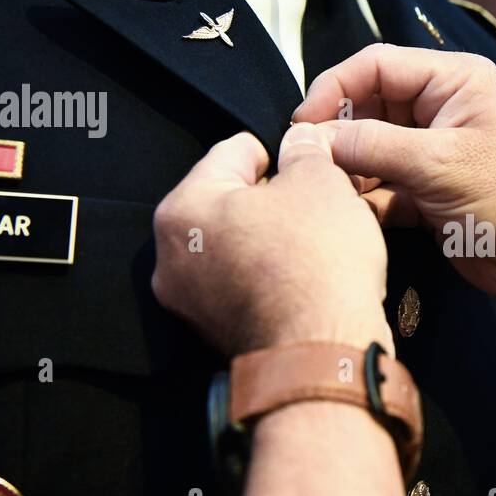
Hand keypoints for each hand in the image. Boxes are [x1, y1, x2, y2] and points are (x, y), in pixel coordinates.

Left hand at [152, 128, 392, 356]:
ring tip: (314, 246)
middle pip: (230, 203)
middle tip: (316, 206)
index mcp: (184, 207)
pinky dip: (269, 278)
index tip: (302, 161)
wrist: (323, 354)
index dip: (279, 151)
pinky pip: (242, 286)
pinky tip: (304, 280)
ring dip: (270, 240)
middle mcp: (173, 256)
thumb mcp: (321, 182)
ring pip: (236, 247)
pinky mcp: (214, 333)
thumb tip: (300, 141)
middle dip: (272, 199)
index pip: (234, 151)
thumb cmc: (316, 269)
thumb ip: (304, 151)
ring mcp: (190, 301)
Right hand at [291, 44, 495, 301]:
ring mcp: (433, 153)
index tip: (301, 123)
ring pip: (368, 152)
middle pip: (367, 108)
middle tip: (306, 165)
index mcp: (454, 81)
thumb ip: (372, 147)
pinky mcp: (426, 194)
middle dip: (336, 135)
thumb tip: (310, 139)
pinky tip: (347, 216)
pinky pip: (380, 188)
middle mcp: (441, 110)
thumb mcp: (441, 165)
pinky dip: (362, 201)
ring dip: (345, 172)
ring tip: (323, 193)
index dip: (333, 89)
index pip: (376, 65)